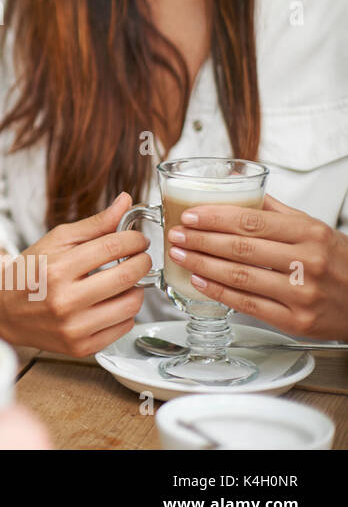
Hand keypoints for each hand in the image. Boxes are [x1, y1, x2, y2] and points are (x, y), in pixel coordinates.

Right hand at [0, 192, 150, 355]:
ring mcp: (73, 328)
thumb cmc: (30, 272)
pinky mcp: (81, 347)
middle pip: (126, 277)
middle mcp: (64, 301)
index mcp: (56, 269)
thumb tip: (126, 202)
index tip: (138, 239)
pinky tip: (110, 302)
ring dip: (135, 288)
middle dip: (142, 262)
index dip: (133, 239)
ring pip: (131, 305)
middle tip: (139, 257)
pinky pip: (123, 327)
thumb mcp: (56, 241)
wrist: (4, 310)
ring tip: (122, 281)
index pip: (111, 248)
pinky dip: (124, 312)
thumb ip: (94, 224)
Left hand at [166, 193, 347, 339]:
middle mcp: (307, 262)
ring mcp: (302, 294)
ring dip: (202, 265)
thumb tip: (238, 185)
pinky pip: (248, 305)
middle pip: (241, 248)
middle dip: (200, 240)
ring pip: (240, 276)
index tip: (190, 215)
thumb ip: (276, 210)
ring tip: (180, 255)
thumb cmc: (341, 263)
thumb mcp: (316, 228)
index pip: (252, 221)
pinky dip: (218, 292)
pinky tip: (199, 281)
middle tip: (176, 234)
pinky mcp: (297, 321)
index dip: (215, 218)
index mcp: (310, 233)